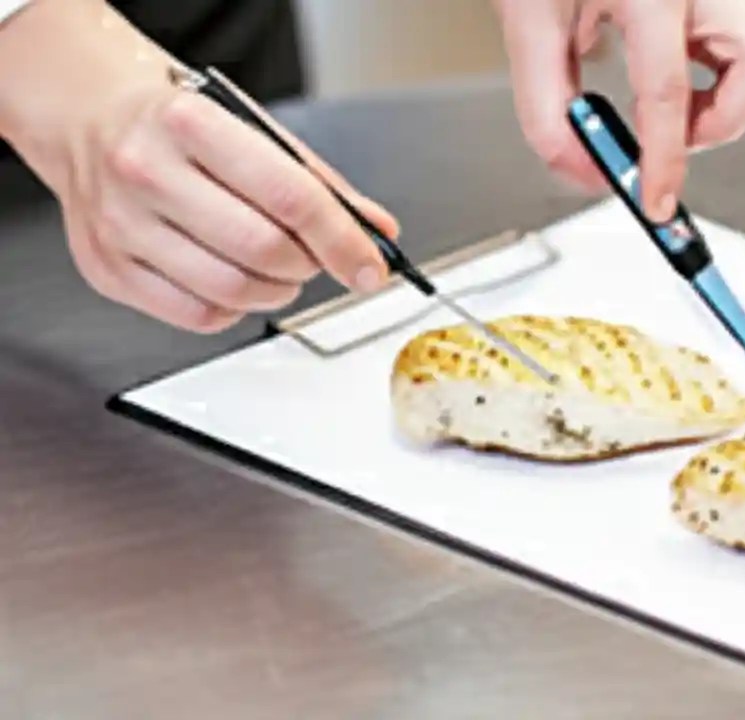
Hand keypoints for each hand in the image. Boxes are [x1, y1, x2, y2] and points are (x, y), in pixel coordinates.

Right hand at [0, 0, 399, 333]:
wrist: (91, 119)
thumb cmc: (180, 126)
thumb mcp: (255, 132)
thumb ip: (321, 186)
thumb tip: (377, 234)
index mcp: (191, 124)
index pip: (291, 197)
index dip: (343, 241)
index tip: (371, 267)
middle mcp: (146, 171)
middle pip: (263, 249)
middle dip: (309, 266)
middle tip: (316, 259)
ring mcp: (120, 224)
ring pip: (231, 290)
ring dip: (276, 290)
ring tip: (278, 267)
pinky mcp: (108, 269)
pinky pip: (197, 315)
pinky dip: (233, 307)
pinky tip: (233, 278)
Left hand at [493, 0, 744, 221]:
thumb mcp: (527, 23)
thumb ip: (547, 110)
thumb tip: (584, 172)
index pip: (668, 91)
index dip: (664, 160)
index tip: (655, 202)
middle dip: (721, 120)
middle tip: (667, 137)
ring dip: (720, 104)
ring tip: (664, 110)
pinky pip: (736, 48)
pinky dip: (709, 81)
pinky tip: (664, 78)